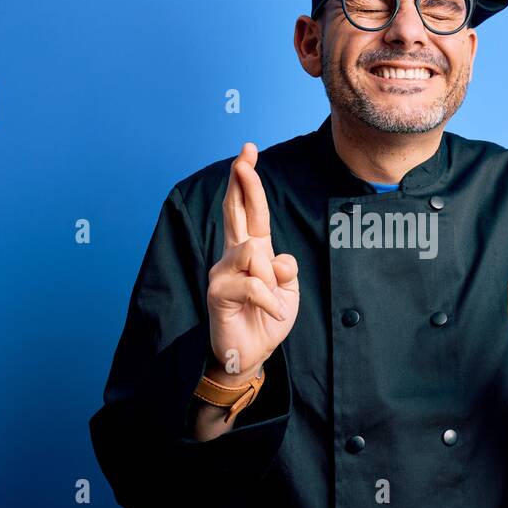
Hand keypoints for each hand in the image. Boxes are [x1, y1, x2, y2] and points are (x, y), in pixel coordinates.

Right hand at [205, 142, 299, 386]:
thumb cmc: (267, 320)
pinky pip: (254, 284)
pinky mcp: (218, 292)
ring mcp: (222, 271)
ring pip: (253, 251)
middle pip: (235, 210)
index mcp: (254, 250)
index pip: (250, 210)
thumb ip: (286, 270)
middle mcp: (234, 255)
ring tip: (271, 300)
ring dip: (271, 279)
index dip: (249, 182)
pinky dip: (270, 301)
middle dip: (242, 181)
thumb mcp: (289, 292)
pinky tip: (272, 313)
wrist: (251, 354)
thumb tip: (275, 258)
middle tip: (244, 154)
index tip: (248, 153)